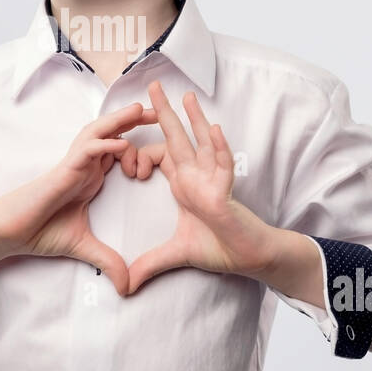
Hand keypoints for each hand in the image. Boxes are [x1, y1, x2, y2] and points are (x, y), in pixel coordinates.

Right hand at [0, 101, 158, 296]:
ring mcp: (73, 165)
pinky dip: (104, 145)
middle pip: (111, 134)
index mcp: (91, 176)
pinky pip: (86, 152)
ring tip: (142, 110)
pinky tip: (122, 143)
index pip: (118, 150)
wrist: (12, 233)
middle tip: (159, 111)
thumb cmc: (41, 231)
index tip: (161, 143)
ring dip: (120, 122)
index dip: (139, 143)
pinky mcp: (63, 170)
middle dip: (133, 121)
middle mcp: (84, 165)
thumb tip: (128, 286)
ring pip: (98, 134)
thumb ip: (108, 261)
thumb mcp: (84, 248)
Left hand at [119, 80, 275, 293]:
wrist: (248, 259)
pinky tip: (213, 129)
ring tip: (185, 94)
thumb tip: (126, 284)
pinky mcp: (226, 194)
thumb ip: (150, 264)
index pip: (160, 157)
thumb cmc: (219, 248)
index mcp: (183, 186)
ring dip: (194, 119)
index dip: (141, 150)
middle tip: (151, 86)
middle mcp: (196, 178)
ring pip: (201, 144)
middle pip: (177, 139)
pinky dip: (218, 148)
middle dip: (163, 113)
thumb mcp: (175, 255)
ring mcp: (212, 182)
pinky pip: (223, 167)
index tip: (123, 147)